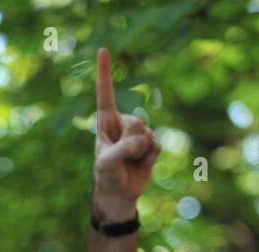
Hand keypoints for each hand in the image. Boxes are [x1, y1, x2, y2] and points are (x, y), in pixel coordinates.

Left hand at [93, 48, 159, 219]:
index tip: (102, 49)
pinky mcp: (151, 145)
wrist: (119, 195)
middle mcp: (123, 124)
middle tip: (122, 155)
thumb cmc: (106, 176)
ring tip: (130, 161)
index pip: (105, 94)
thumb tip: (142, 139)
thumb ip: (121, 149)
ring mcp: (138, 134)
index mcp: (106, 122)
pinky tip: (142, 163)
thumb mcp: (106, 163)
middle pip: (135, 121)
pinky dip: (150, 157)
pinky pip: (156, 145)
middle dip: (130, 141)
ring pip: (147, 134)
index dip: (104, 73)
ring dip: (139, 152)